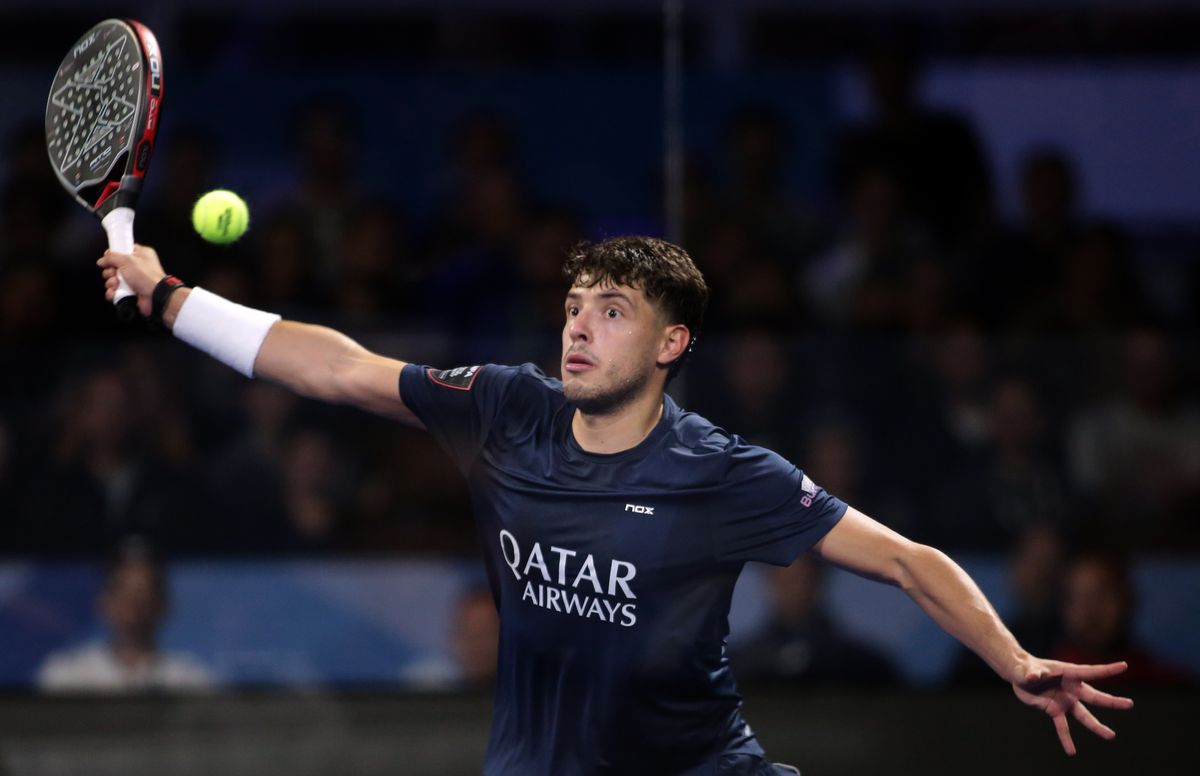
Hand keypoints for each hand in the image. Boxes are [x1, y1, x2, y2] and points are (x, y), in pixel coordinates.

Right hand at [97, 245, 165, 317]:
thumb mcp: (127, 260)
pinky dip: (113, 292)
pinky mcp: (130, 292)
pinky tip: (115, 292)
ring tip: (117, 284)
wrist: (156, 296)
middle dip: (110, 271)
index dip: (114, 254)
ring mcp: (134, 280)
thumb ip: (112, 257)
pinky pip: (115, 291)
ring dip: (111, 282)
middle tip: (114, 273)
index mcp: (141, 255)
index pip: (123, 250)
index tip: (108, 258)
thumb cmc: (148, 277)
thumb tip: (102, 260)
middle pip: (115, 266)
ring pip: (113, 279)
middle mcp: (137, 267)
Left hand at [1011, 658, 1133, 755]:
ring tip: (1111, 736)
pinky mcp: (1055, 710)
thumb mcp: (1027, 669)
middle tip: (1130, 704)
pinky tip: (1071, 752)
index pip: (1091, 671)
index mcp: (1069, 673)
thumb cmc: (1026, 667)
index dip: (1108, 670)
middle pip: (1094, 696)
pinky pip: (1062, 726)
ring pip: (1084, 715)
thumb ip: (1032, 673)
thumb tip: (1033, 677)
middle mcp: (1071, 688)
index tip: (1124, 666)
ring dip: (1096, 726)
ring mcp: (1065, 700)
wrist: (1019, 675)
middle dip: (1112, 701)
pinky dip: (1066, 739)